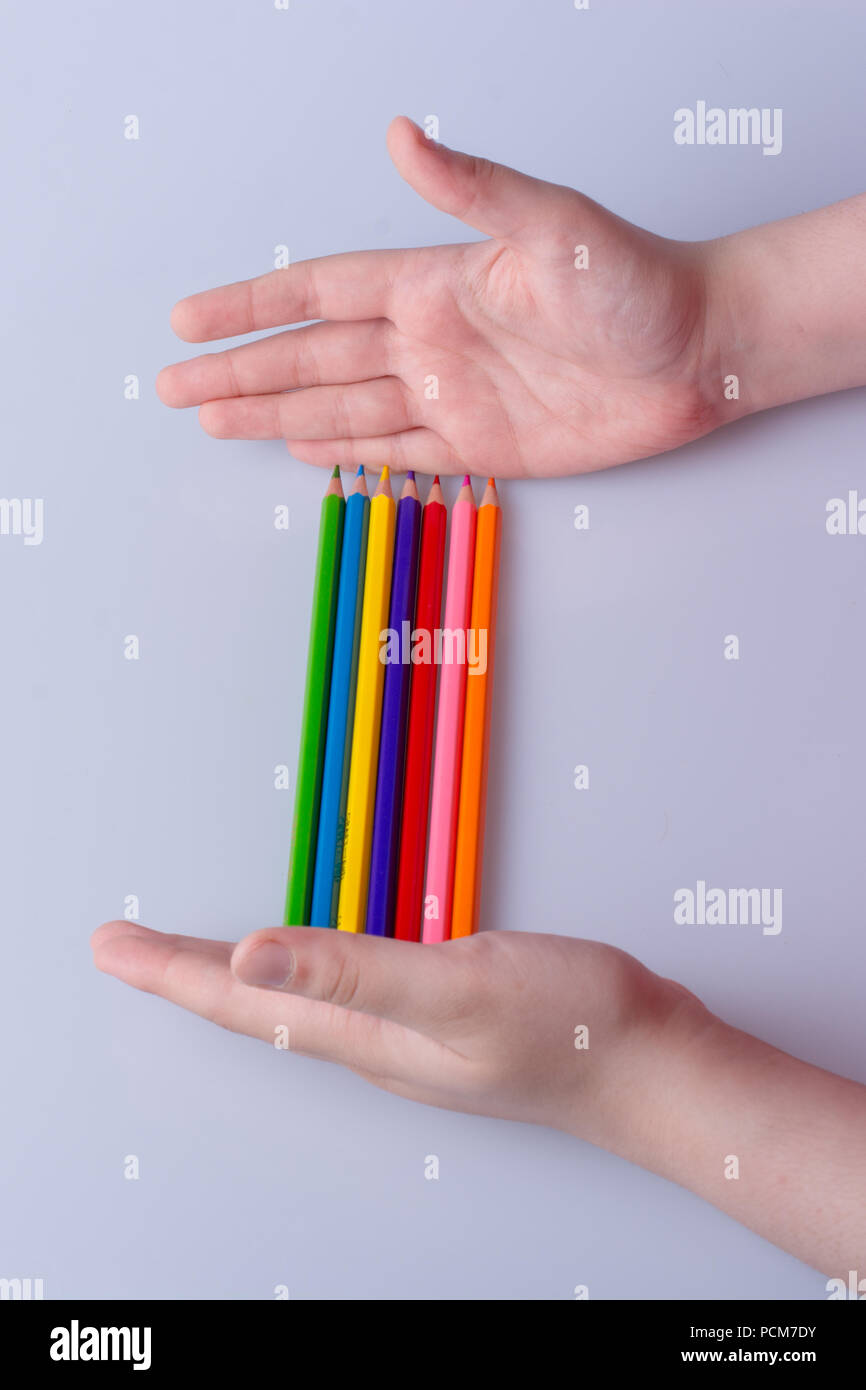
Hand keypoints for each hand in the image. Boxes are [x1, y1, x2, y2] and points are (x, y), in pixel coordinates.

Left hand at [92, 919, 865, 1271]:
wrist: (653, 1067)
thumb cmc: (569, 1029)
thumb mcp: (455, 987)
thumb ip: (351, 970)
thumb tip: (248, 957)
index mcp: (365, 1032)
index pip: (240, 1001)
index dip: (168, 969)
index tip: (109, 945)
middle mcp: (375, 1039)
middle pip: (254, 1006)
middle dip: (183, 972)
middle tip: (128, 944)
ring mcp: (411, 1031)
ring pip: (296, 1002)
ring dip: (237, 974)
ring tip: (193, 954)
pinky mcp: (447, 1013)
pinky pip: (348, 990)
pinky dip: (306, 967)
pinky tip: (312, 957)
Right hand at [156, 116, 721, 475]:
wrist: (696, 354)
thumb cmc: (634, 282)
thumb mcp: (550, 226)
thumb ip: (473, 188)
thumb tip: (405, 134)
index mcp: (432, 283)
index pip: (318, 292)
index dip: (251, 306)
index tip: (192, 318)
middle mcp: (430, 340)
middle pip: (312, 359)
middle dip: (241, 372)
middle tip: (177, 386)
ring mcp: (452, 395)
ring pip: (342, 409)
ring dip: (275, 414)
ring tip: (216, 419)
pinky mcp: (482, 444)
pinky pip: (397, 450)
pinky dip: (345, 453)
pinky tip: (303, 449)